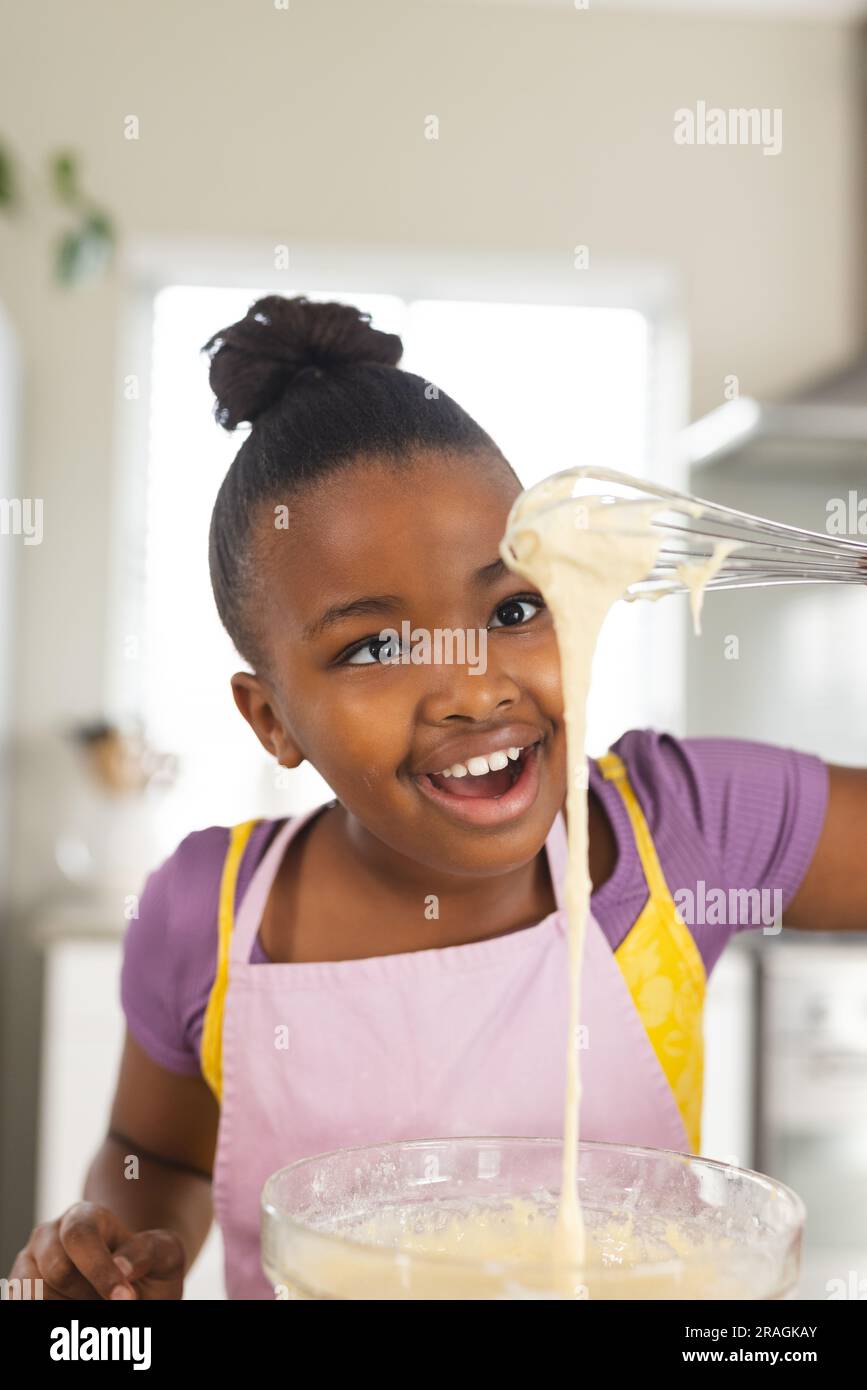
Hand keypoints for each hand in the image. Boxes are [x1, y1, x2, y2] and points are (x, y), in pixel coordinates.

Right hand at [7, 1202, 185, 1299]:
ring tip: (94, 1301)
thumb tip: (121, 1268)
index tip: (126, 1299)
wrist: (129, 1283)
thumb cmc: (146, 1266)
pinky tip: (74, 1306)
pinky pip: (27, 1303)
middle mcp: (50, 1234)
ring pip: (41, 1294)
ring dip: (71, 1306)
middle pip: (58, 1270)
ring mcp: (30, 1261)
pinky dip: (52, 1310)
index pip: (81, 1237)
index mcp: (85, 1215)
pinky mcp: (21, 1287)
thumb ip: (146, 1253)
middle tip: (112, 1302)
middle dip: (89, 1294)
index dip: (100, 1271)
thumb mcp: (162, 1253)